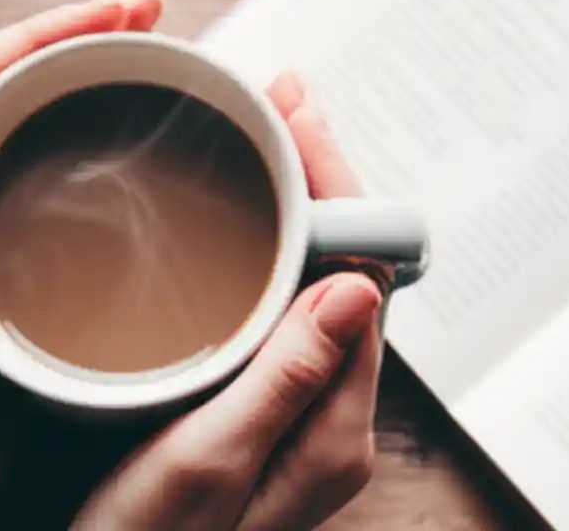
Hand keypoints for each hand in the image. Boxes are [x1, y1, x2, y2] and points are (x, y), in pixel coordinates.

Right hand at [71, 71, 383, 530]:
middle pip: (347, 265)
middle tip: (278, 102)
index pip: (364, 274)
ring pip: (314, 279)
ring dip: (297, 206)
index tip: (297, 117)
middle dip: (322, 178)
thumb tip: (356, 287)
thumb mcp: (204, 465)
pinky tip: (236, 216)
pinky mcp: (259, 402)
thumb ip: (284, 382)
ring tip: (263, 136)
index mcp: (334, 425)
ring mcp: (295, 404)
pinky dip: (269, 247)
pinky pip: (282, 306)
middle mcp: (329, 409)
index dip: (337, 186)